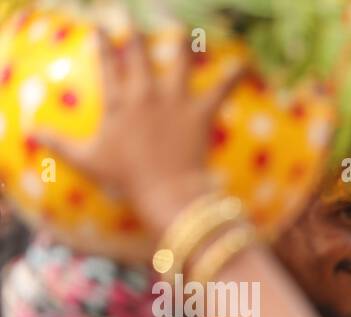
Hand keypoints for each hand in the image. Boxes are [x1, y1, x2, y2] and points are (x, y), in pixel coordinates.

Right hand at [34, 29, 242, 236]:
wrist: (166, 192)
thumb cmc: (127, 178)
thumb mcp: (87, 160)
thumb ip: (60, 143)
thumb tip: (33, 131)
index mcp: (118, 103)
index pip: (106, 65)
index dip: (101, 44)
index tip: (98, 27)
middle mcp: (144, 94)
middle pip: (137, 53)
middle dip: (133, 30)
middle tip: (130, 13)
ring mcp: (173, 101)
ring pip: (178, 60)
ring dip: (181, 40)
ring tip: (182, 25)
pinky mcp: (199, 112)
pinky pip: (220, 88)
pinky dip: (233, 75)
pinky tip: (245, 61)